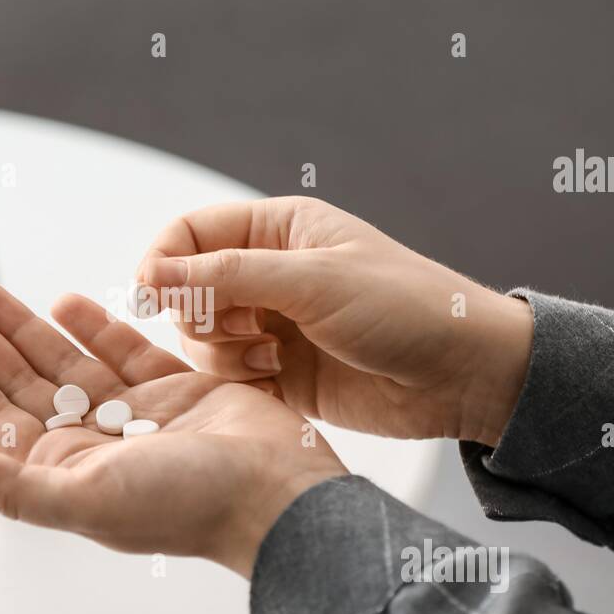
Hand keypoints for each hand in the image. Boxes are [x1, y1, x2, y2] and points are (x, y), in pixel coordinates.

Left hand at [0, 280, 347, 577]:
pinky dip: (92, 325)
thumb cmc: (186, 504)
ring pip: (62, 359)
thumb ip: (13, 486)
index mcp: (62, 469)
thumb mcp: (86, 499)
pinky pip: (121, 350)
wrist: (277, 491)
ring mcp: (132, 414)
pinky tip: (63, 300)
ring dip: (21, 325)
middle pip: (17, 379)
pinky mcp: (174, 389)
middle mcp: (91, 441)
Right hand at [138, 196, 533, 445]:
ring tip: (273, 359)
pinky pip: (229, 377)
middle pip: (188, 290)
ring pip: (202, 339)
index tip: (149, 296)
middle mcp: (270, 275)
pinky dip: (240, 382)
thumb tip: (153, 272)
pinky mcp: (282, 374)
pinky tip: (280, 381)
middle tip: (243, 329)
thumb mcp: (313, 282)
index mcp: (279, 231)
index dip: (163, 262)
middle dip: (200, 315)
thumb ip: (229, 276)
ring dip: (222, 354)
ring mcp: (274, 326)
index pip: (191, 234)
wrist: (464, 375)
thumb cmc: (405, 308)